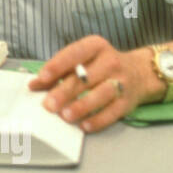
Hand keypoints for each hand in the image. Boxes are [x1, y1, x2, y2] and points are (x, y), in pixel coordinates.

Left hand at [27, 35, 159, 132]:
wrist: (139, 72)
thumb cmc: (99, 66)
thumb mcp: (80, 61)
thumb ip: (57, 72)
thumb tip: (33, 84)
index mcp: (95, 46)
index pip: (75, 53)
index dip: (58, 65)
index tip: (42, 78)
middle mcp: (110, 61)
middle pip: (85, 77)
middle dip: (65, 91)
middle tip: (48, 105)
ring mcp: (122, 81)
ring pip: (101, 94)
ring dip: (82, 105)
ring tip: (65, 116)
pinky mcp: (128, 100)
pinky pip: (113, 111)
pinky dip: (98, 119)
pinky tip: (84, 126)